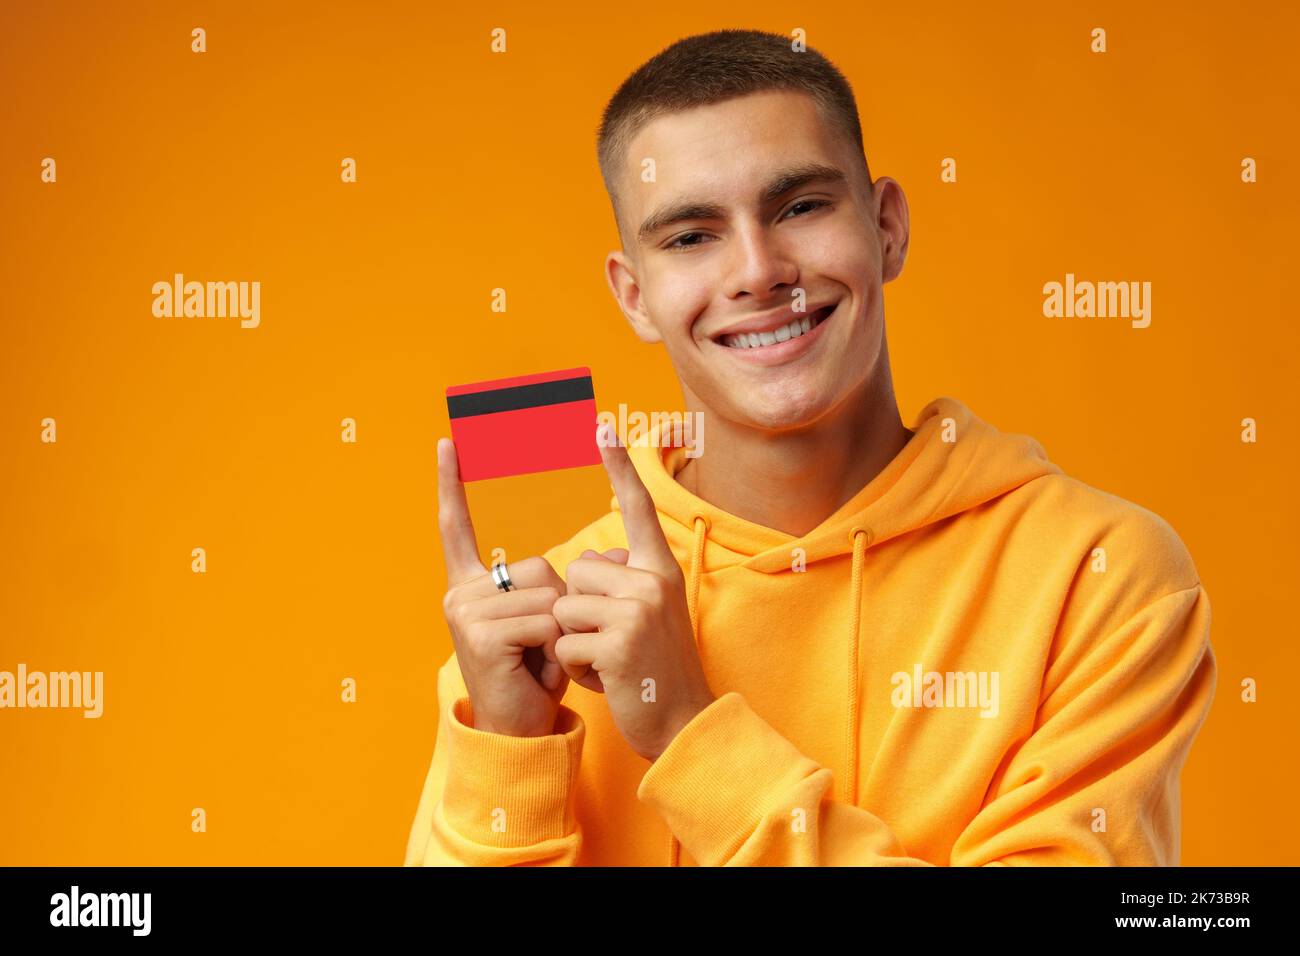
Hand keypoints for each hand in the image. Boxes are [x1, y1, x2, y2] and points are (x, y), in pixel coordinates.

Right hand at [437, 437, 570, 737]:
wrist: (522, 728)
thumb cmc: (536, 674)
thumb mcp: (543, 621)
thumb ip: (545, 585)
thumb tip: (583, 557)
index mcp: (471, 586)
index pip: (456, 527)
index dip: (451, 484)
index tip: (447, 441)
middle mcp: (460, 594)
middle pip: (541, 566)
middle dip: (559, 607)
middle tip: (540, 648)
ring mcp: (466, 613)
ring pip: (549, 594)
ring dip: (561, 630)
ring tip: (539, 660)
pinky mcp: (482, 634)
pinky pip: (546, 620)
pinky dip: (555, 647)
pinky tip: (533, 668)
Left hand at [552, 424, 716, 761]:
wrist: (681, 723)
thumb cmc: (654, 669)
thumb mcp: (648, 615)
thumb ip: (623, 583)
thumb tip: (590, 565)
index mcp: (660, 568)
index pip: (637, 507)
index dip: (618, 466)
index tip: (601, 424)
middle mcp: (652, 580)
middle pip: (576, 574)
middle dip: (578, 612)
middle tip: (613, 643)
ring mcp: (636, 610)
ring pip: (565, 608)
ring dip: (574, 642)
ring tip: (609, 662)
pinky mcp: (617, 641)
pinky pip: (565, 642)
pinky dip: (575, 668)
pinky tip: (606, 679)